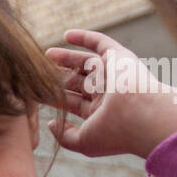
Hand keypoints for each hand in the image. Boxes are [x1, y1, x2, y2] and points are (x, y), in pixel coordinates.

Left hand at [45, 29, 176, 158]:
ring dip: (66, 58)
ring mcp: (113, 74)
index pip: (72, 103)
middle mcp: (107, 93)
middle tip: (37, 71)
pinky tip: (66, 35)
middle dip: (58, 77)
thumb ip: (64, 135)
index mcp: (100, 114)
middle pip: (76, 82)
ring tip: (46, 54)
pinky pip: (101, 43)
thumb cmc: (114, 132)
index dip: (53, 97)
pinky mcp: (119, 57)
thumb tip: (50, 123)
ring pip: (85, 63)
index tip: (34, 92)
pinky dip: (85, 37)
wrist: (142, 115)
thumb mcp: (83, 142)